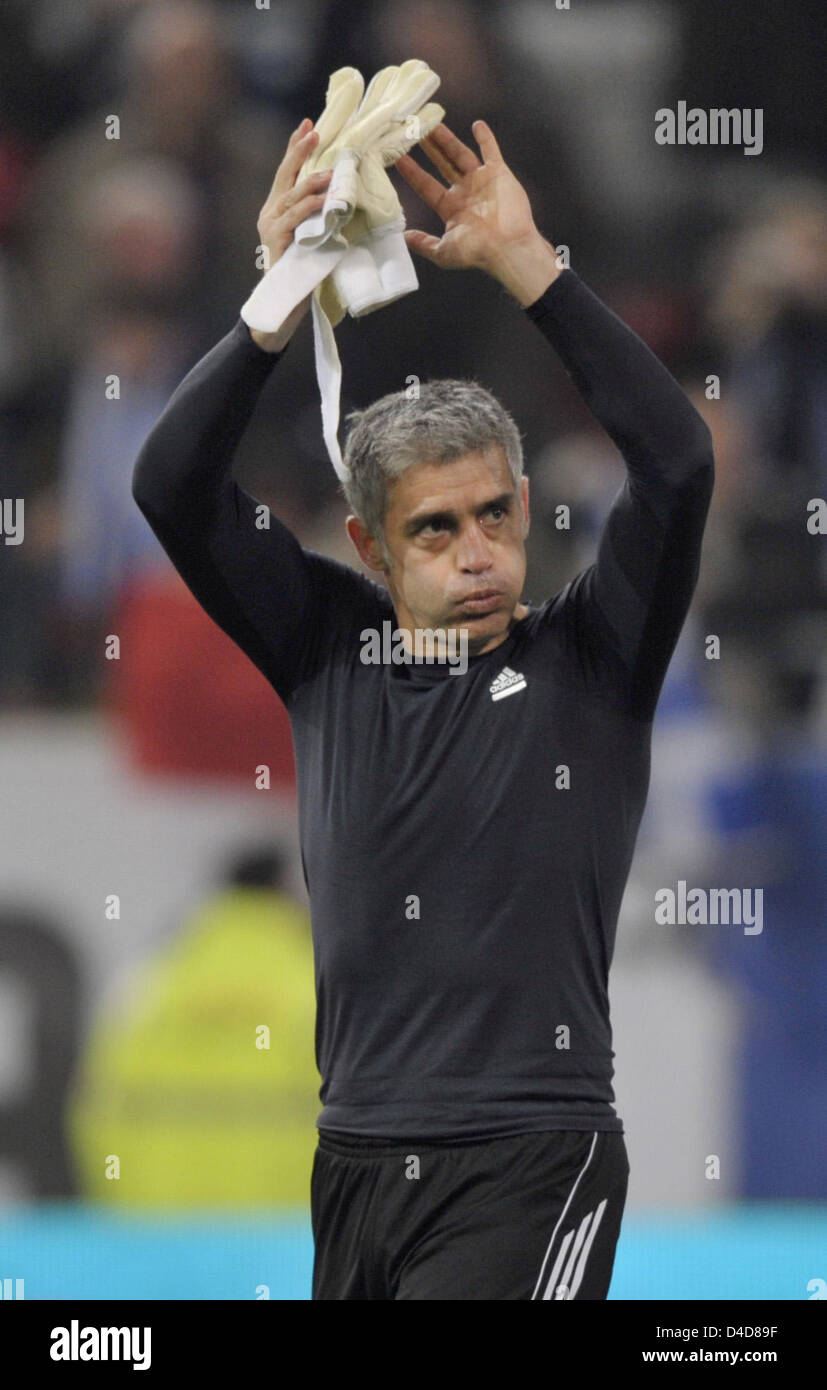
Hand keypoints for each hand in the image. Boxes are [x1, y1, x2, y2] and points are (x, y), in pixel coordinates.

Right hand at [250, 118, 333, 350]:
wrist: (282, 308)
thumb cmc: (303, 276)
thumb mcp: (315, 239)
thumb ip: (321, 218)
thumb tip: (344, 197)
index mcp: (278, 211)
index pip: (287, 174)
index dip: (296, 148)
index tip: (309, 125)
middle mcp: (270, 214)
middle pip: (285, 176)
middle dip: (299, 151)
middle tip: (314, 132)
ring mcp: (270, 228)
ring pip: (292, 196)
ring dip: (313, 181)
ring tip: (331, 172)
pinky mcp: (276, 243)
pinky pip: (295, 218)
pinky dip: (310, 207)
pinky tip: (325, 200)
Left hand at [394, 120, 561, 303]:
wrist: (508, 247)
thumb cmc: (478, 252)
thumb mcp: (444, 252)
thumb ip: (424, 243)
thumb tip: (404, 237)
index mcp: (451, 207)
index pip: (426, 185)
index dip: (412, 171)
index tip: (397, 157)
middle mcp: (464, 191)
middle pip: (442, 164)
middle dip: (428, 148)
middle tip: (414, 130)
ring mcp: (481, 181)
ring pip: (460, 153)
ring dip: (447, 138)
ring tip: (433, 122)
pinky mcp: (499, 173)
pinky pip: (491, 151)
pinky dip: (485, 138)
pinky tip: (477, 125)